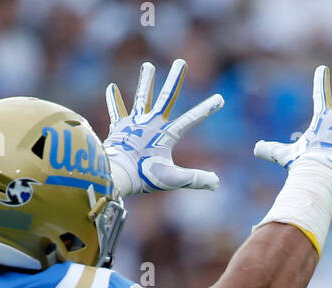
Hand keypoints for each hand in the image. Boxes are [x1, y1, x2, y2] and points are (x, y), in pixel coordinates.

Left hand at [103, 58, 223, 196]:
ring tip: (148, 65)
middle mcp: (151, 122)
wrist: (116, 173)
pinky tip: (112, 87)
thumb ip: (195, 179)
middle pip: (165, 97)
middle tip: (181, 61)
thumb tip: (216, 183)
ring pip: (142, 97)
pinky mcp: (119, 126)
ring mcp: (134, 122)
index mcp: (166, 134)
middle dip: (175, 79)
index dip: (206, 109)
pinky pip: (117, 110)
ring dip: (145, 81)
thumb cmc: (144, 177)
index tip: (219, 98)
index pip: (191, 120)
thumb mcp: (173, 179)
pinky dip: (114, 99)